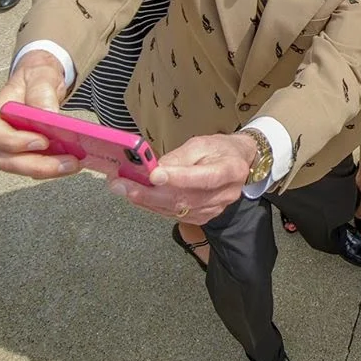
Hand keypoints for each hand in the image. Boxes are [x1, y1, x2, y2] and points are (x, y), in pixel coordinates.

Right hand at [0, 50, 76, 178]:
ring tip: (76, 163)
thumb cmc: (36, 78)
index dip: (14, 142)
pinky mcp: (33, 154)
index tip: (42, 141)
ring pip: (25, 168)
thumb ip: (41, 92)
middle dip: (39, 166)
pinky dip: (58, 167)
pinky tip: (76, 161)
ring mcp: (16, 148)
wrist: (44, 81)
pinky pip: (41, 167)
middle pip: (8, 160)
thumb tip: (47, 113)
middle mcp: (1, 136)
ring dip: (51, 170)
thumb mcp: (40, 76)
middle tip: (69, 161)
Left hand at [108, 132, 255, 224]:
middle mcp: (226, 194)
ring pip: (177, 210)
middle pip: (186, 199)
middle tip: (123, 185)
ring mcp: (215, 209)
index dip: (179, 178)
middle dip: (150, 193)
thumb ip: (180, 156)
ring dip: (147, 201)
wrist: (237, 162)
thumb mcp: (201, 143)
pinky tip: (140, 197)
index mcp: (230, 170)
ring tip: (124, 189)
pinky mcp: (204, 217)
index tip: (154, 175)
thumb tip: (155, 169)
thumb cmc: (219, 149)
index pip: (205, 178)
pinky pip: (176, 216)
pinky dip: (155, 207)